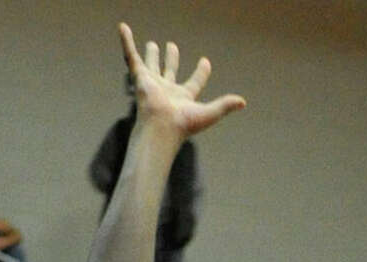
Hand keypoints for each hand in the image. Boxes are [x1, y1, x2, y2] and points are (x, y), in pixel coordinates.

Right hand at [119, 22, 245, 142]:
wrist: (161, 127)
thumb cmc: (183, 124)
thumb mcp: (209, 113)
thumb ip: (224, 106)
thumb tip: (243, 102)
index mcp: (183, 98)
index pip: (194, 82)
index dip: (201, 72)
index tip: (206, 62)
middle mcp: (167, 90)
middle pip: (170, 72)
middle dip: (171, 60)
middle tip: (172, 47)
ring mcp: (153, 83)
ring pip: (151, 64)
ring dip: (151, 54)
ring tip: (153, 44)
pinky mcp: (139, 77)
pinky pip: (131, 55)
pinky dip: (126, 42)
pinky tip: (123, 28)